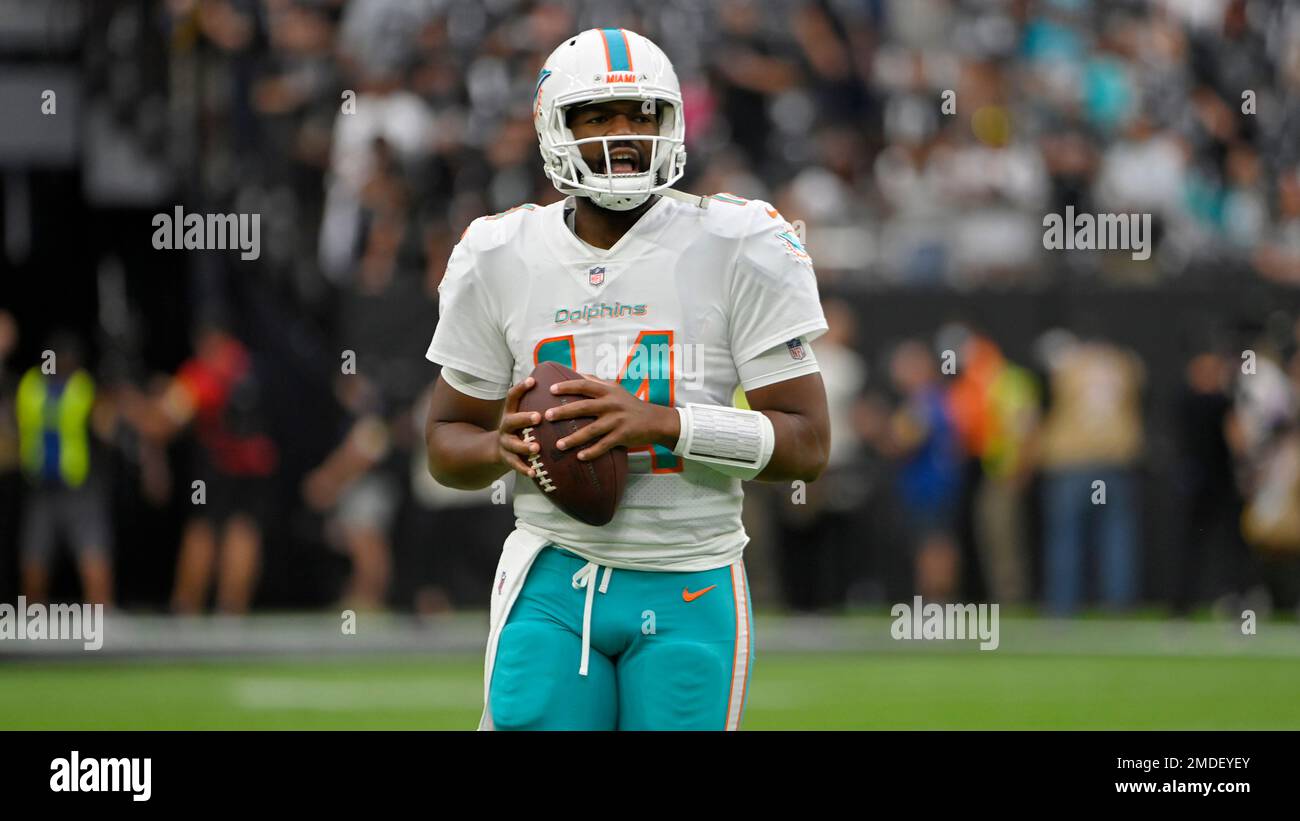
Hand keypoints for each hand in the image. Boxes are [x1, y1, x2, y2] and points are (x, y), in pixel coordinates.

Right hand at [497, 377, 541, 477]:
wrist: (497, 449)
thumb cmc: (519, 428)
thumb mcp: (521, 413)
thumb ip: (535, 403)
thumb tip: (560, 387)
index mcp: (510, 412)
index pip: (512, 396)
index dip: (521, 388)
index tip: (533, 380)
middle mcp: (506, 426)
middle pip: (512, 421)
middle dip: (524, 418)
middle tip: (538, 417)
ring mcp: (505, 443)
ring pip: (513, 445)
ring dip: (524, 446)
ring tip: (536, 448)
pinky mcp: (507, 459)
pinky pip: (515, 465)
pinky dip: (524, 469)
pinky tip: (533, 473)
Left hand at [545, 377, 679, 460]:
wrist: (655, 420)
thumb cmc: (631, 404)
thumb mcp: (616, 389)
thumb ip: (596, 382)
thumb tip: (577, 373)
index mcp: (608, 391)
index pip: (585, 386)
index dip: (568, 386)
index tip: (551, 389)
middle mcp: (611, 405)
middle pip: (584, 407)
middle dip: (564, 411)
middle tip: (547, 416)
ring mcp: (617, 421)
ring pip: (592, 430)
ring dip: (574, 438)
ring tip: (558, 444)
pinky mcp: (622, 436)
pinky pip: (604, 445)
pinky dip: (592, 452)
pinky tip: (580, 457)